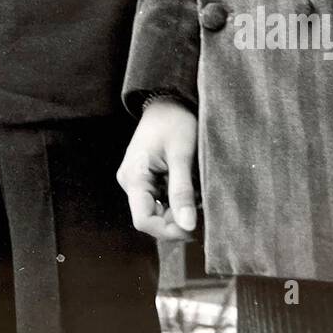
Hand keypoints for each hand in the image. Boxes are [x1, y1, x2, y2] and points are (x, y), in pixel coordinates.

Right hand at [117, 99, 198, 240]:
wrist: (168, 100)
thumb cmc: (175, 121)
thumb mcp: (182, 155)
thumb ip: (182, 191)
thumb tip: (187, 227)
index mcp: (134, 177)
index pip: (144, 221)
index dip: (168, 231)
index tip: (194, 227)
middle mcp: (131, 182)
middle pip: (151, 218)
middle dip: (177, 220)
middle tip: (201, 207)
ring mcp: (137, 181)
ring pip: (158, 211)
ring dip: (179, 210)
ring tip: (198, 193)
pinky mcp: (146, 179)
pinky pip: (161, 200)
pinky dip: (178, 201)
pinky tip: (191, 188)